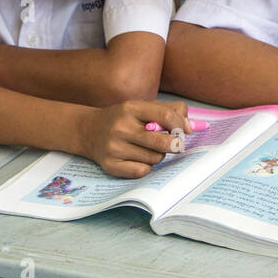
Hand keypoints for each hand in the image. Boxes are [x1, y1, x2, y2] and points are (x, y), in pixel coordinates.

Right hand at [78, 99, 193, 177]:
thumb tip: (190, 128)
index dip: (181, 125)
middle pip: (163, 142)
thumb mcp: (143, 107)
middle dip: (175, 144)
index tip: (184, 131)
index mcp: (131, 108)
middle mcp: (121, 128)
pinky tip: (138, 158)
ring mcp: (114, 148)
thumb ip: (170, 111)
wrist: (88, 130)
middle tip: (174, 144)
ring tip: (148, 148)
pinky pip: (143, 171)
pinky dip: (146, 166)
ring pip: (155, 158)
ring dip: (158, 154)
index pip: (166, 116)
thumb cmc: (123, 118)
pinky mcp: (110, 165)